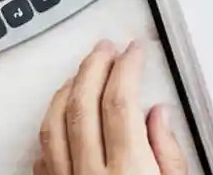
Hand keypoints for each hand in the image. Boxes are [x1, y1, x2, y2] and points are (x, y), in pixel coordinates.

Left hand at [35, 41, 186, 174]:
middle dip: (94, 67)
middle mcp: (91, 174)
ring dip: (67, 91)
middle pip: (82, 105)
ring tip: (81, 74)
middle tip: (105, 49)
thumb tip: (160, 117)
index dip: (127, 67)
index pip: (120, 102)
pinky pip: (43, 154)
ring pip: (54, 125)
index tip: (134, 51)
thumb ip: (169, 155)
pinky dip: (52, 127)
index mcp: (129, 170)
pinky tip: (62, 118)